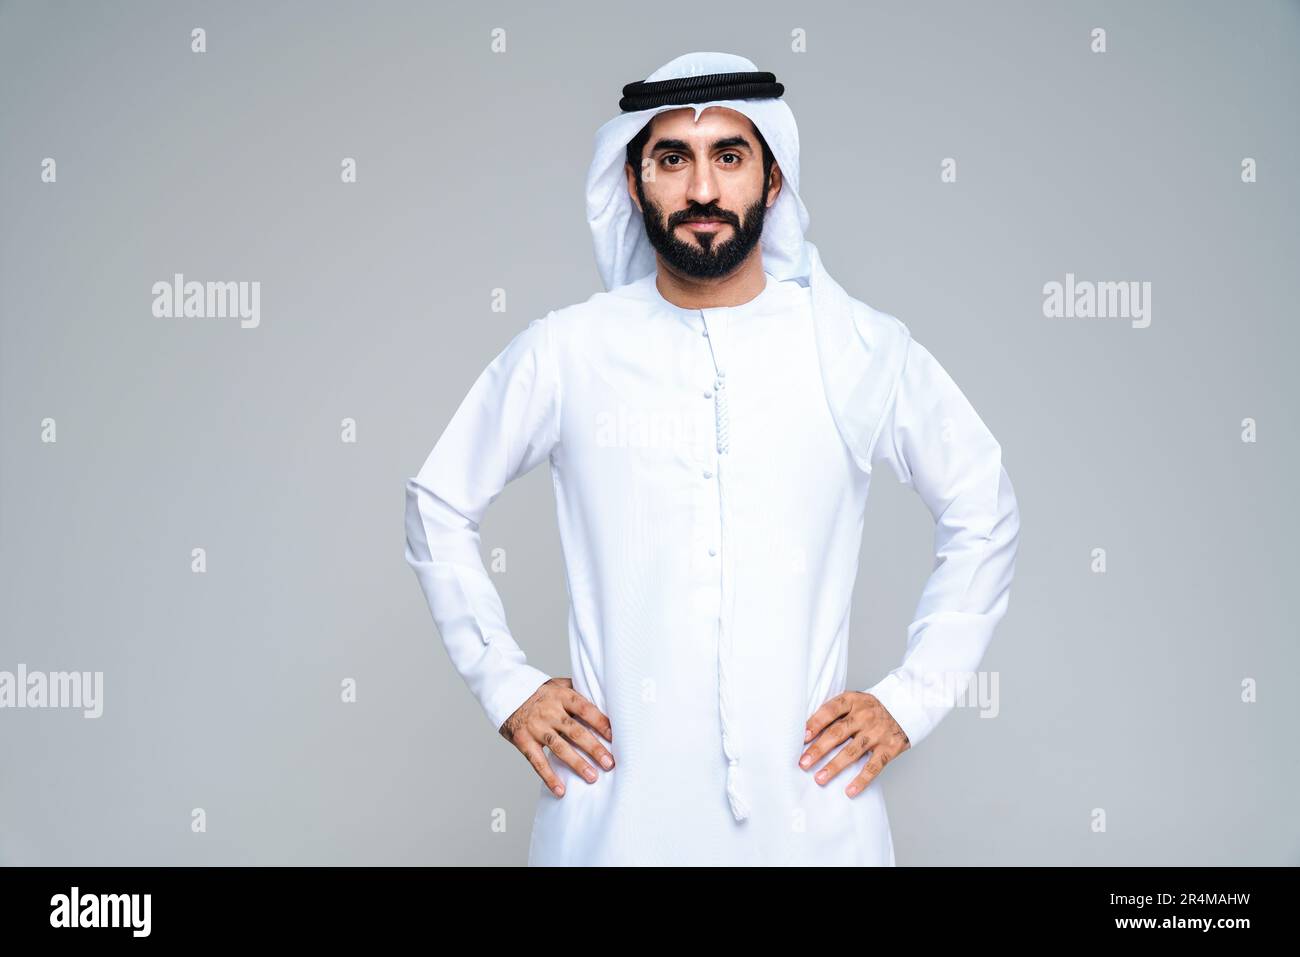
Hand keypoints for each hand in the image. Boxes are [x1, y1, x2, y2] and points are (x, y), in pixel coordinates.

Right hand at [498, 677, 614, 797]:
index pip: (585, 709)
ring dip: (577, 764)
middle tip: (610, 763)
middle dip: (594, 748)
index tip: (615, 737)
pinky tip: (560, 790)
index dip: (601, 722)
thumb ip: (577, 691)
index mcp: (561, 695)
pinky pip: (537, 761)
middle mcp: (549, 711)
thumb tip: (603, 698)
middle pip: (575, 731)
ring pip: (559, 747)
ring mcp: (536, 727)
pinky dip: (548, 777)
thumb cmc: (537, 691)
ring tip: (592, 777)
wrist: (504, 691)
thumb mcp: (557, 684)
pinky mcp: (523, 740)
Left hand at [799, 692, 909, 796]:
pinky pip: (873, 766)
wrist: (904, 708)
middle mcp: (865, 715)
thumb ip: (834, 713)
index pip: (830, 710)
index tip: (802, 737)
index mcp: (852, 700)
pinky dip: (862, 780)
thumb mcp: (853, 701)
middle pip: (838, 733)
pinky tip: (850, 791)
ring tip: (820, 778)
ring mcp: (877, 732)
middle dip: (819, 749)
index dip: (815, 723)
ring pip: (852, 751)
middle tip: (804, 763)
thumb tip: (806, 734)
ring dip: (834, 766)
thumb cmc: (869, 709)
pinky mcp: (890, 748)